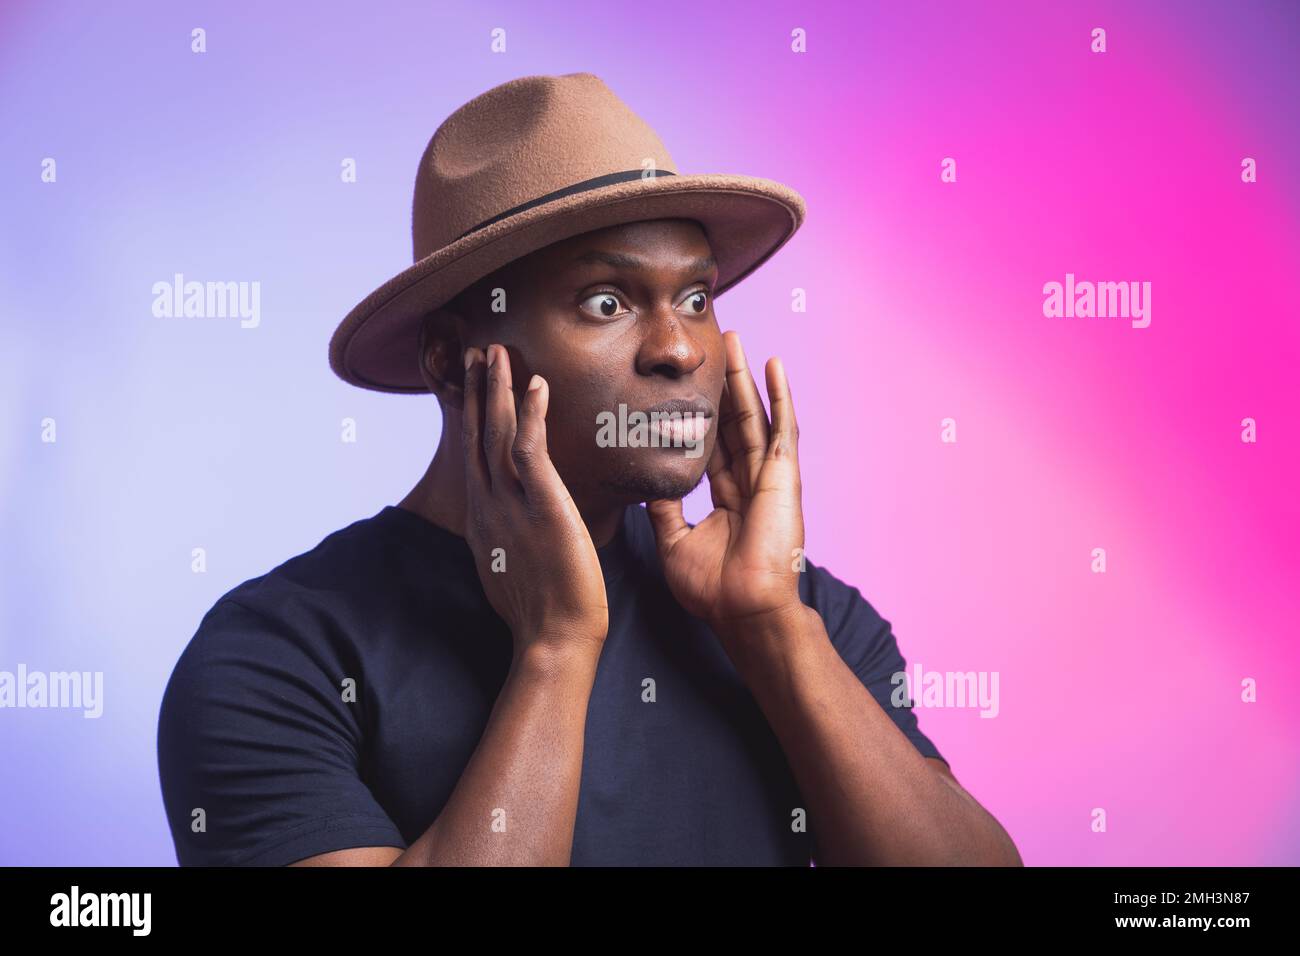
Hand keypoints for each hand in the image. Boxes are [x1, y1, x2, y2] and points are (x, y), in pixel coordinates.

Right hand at [462, 344, 608, 660]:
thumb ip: (511, 536)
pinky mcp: (541, 506)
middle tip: (479, 353)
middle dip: (477, 392)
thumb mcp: (514, 564)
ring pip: (497, 434)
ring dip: (497, 390)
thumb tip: (518, 528)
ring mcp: (511, 505)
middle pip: (478, 436)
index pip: (475, 454)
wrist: (554, 639)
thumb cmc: (543, 611)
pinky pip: (530, 449)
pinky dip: (530, 413)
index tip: (474, 384)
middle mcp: (489, 506)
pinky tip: (535, 384)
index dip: (473, 415)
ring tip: (498, 354)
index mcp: (484, 518)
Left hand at [645, 331, 805, 640]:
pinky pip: (781, 428)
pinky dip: (779, 395)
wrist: (743, 609)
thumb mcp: (674, 541)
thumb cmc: (713, 588)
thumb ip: (663, 509)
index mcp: (726, 497)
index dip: (698, 414)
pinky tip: (774, 365)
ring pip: (753, 416)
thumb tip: (643, 485)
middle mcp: (748, 482)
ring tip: (735, 342)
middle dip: (721, 384)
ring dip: (745, 377)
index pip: (711, 445)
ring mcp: (768, 477)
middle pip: (732, 422)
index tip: (685, 386)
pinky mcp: (783, 476)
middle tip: (712, 346)